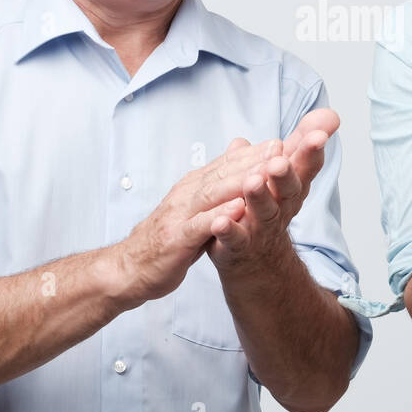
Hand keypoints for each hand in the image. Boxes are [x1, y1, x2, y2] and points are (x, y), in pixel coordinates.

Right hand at [116, 137, 289, 305]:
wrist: (130, 268)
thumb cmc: (169, 237)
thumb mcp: (195, 207)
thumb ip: (216, 183)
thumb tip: (238, 155)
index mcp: (193, 186)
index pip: (226, 163)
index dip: (253, 152)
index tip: (280, 143)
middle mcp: (187, 194)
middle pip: (223, 172)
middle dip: (252, 160)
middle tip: (280, 150)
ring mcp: (180, 214)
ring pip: (212, 192)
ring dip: (239, 181)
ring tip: (265, 173)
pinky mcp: (177, 238)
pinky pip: (200, 224)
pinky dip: (219, 215)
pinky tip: (238, 208)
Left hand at [205, 110, 338, 274]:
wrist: (256, 258)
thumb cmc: (271, 206)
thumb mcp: (288, 171)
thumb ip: (301, 142)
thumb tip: (327, 114)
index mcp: (292, 185)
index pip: (305, 165)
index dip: (311, 150)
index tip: (317, 135)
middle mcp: (281, 206)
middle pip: (288, 189)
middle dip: (285, 174)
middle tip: (280, 162)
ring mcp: (261, 228)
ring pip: (264, 212)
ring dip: (258, 197)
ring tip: (251, 182)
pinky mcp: (239, 246)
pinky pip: (235, 238)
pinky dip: (229, 230)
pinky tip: (220, 222)